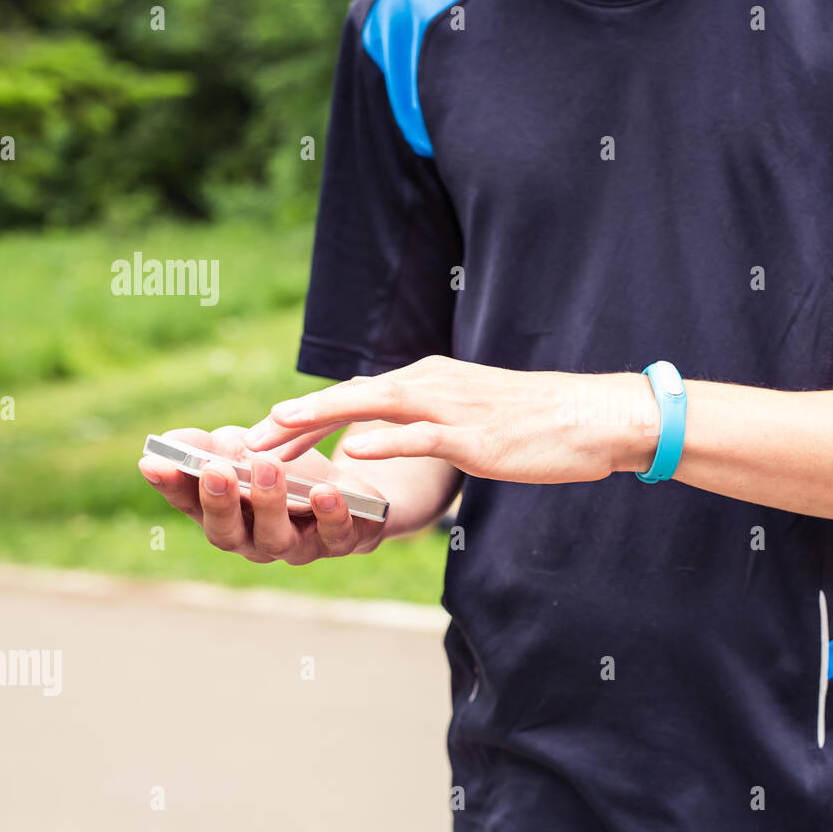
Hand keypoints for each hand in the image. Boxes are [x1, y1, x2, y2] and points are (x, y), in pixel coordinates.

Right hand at [137, 426, 385, 563]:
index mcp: (224, 516)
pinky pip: (334, 534)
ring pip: (276, 538)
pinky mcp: (340, 541)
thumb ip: (212, 447)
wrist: (353, 489)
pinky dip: (329, 513)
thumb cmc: (290, 472)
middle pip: (225, 533)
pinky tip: (324, 491)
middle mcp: (253, 541)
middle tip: (214, 470)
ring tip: (267, 466)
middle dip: (218, 502)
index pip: (188, 503)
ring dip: (270, 502)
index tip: (154, 461)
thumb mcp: (250, 449)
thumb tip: (171, 441)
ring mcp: (297, 546)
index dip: (171, 485)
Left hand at [241, 356, 657, 482]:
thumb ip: (426, 422)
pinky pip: (422, 435)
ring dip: (320, 417)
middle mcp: (433, 383)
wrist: (592, 416)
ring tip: (274, 433)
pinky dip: (385, 440)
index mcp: (430, 379)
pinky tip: (352, 452)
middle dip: (293, 417)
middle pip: (350, 394)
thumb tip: (383, 440)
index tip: (262, 433)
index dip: (305, 413)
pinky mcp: (477, 435)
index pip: (356, 393)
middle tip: (240, 440)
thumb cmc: (536, 422)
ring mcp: (454, 407)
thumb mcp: (472, 414)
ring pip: (375, 404)